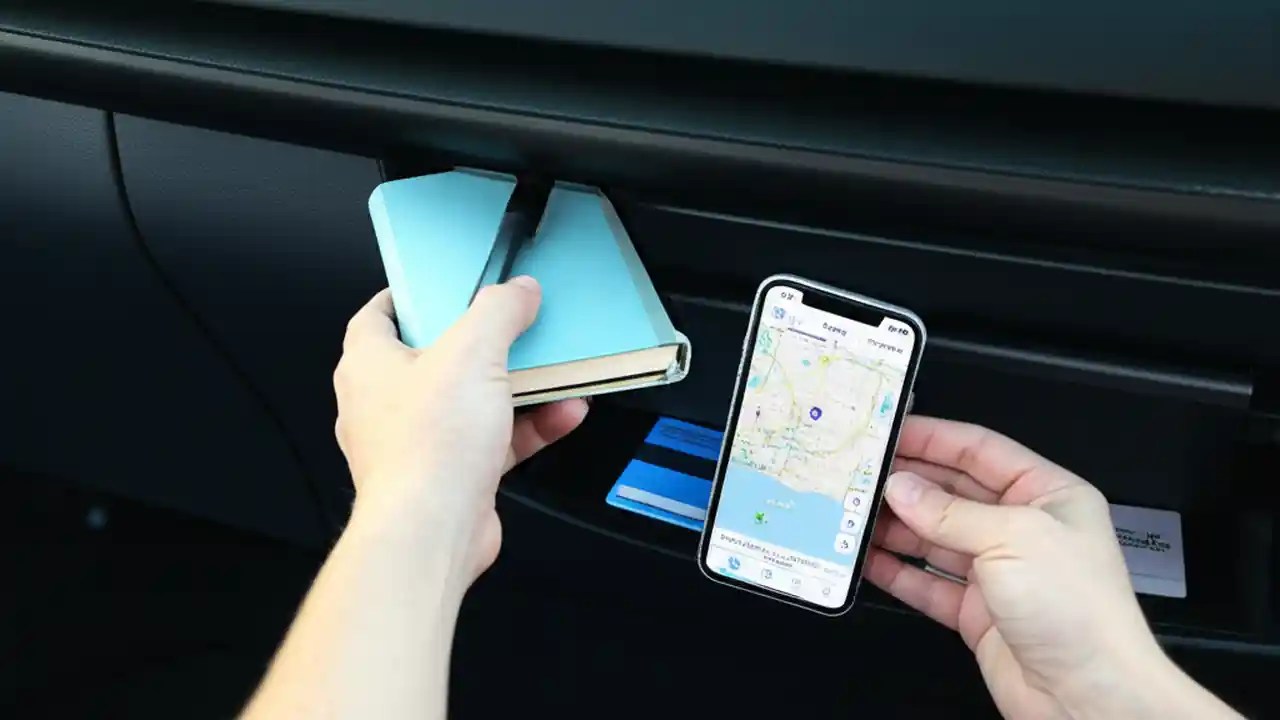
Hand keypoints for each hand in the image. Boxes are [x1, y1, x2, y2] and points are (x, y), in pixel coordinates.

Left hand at [333, 277, 587, 580]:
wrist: (431, 531)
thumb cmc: (429, 444)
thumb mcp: (472, 353)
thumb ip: (498, 312)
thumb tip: (518, 290)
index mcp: (369, 365)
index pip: (378, 316)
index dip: (411, 296)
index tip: (444, 285)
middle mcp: (384, 404)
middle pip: (436, 359)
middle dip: (481, 344)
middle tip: (513, 326)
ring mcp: (417, 443)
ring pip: (470, 402)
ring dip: (517, 387)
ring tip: (554, 370)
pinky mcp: (451, 476)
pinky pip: (494, 441)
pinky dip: (528, 427)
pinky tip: (565, 413)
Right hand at [866, 416, 1237, 719]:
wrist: (1090, 696)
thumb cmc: (1082, 612)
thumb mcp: (1013, 538)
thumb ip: (950, 512)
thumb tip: (903, 488)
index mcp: (1048, 495)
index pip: (981, 450)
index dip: (934, 438)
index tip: (892, 432)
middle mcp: (1023, 529)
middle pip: (952, 493)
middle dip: (907, 484)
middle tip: (862, 475)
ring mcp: (999, 572)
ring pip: (934, 538)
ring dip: (894, 527)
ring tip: (855, 515)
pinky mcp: (978, 612)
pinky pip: (927, 583)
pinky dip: (896, 571)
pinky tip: (869, 560)